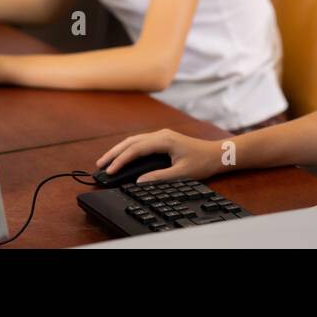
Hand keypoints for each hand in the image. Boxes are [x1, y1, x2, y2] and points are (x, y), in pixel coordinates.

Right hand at [96, 129, 225, 183]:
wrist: (217, 154)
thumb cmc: (202, 162)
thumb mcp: (181, 173)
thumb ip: (159, 177)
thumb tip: (139, 181)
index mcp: (164, 140)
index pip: (135, 150)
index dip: (121, 160)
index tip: (110, 170)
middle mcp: (160, 135)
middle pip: (131, 142)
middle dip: (114, 153)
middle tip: (99, 164)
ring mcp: (161, 136)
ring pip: (134, 140)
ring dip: (119, 150)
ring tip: (106, 161)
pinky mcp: (163, 139)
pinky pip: (141, 142)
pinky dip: (129, 149)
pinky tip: (123, 156)